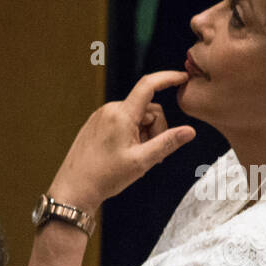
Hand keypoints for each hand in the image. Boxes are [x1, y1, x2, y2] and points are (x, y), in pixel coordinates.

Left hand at [48, 71, 196, 211]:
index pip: (149, 85)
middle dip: (155, 129)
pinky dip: (132, 134)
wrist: (75, 188)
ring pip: (137, 117)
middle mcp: (110, 109)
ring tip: (136, 158)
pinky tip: (125, 154)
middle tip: (151, 156)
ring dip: (144, 134)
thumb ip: (168, 143)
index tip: (183, 77)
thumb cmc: (106, 176)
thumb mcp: (142, 161)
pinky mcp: (97, 123)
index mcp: (122, 115)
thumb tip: (189, 131)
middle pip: (148, 109)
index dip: (168, 78)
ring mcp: (102, 116)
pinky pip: (123, 121)